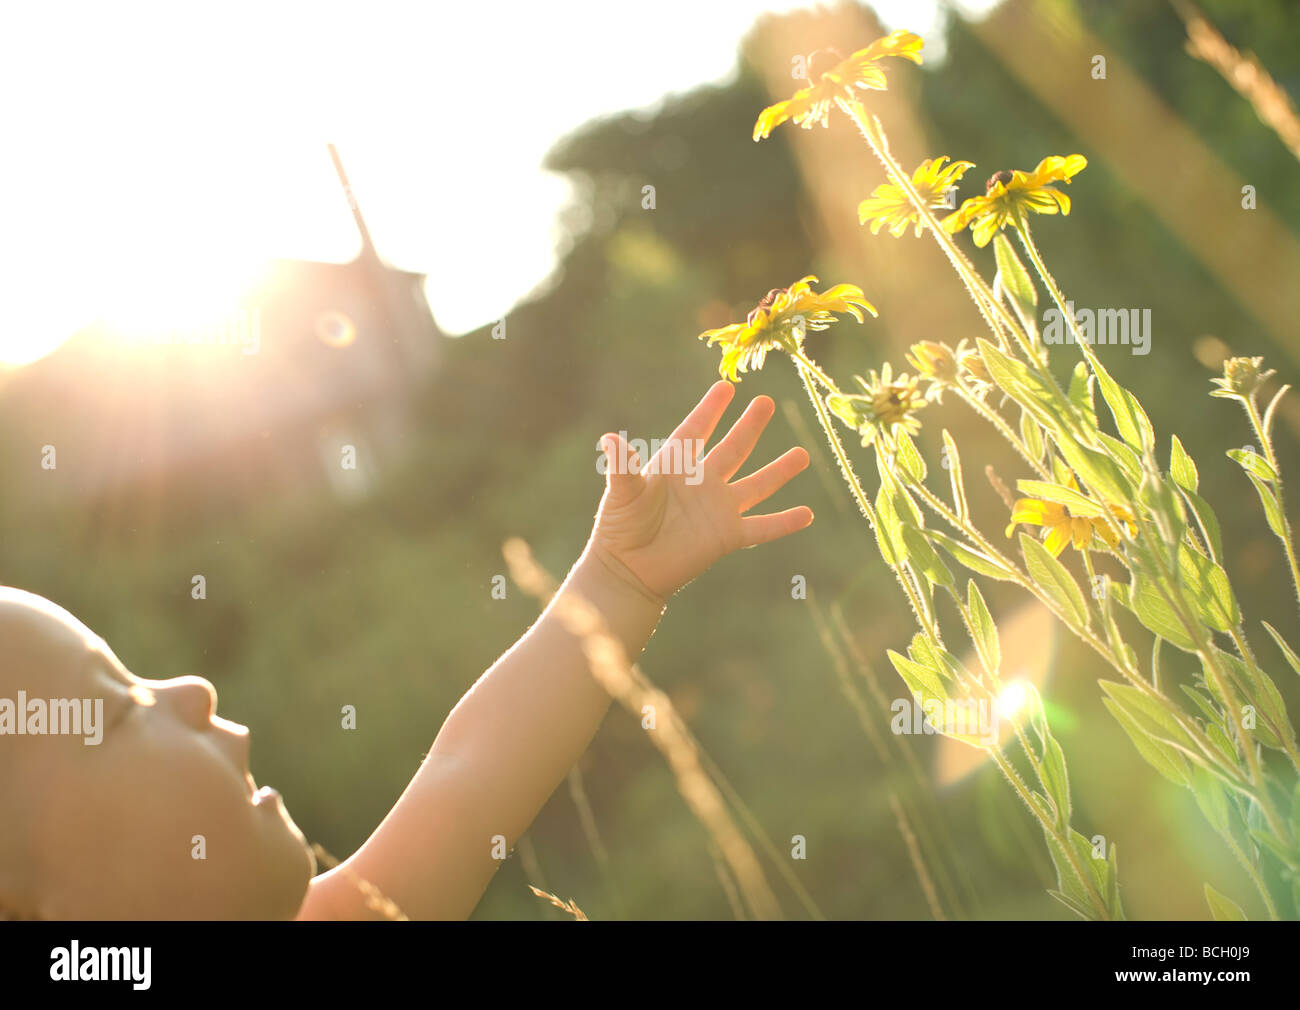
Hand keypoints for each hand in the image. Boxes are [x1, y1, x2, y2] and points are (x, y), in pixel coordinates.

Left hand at [589, 381, 813, 599]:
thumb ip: (623, 468)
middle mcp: (702, 482)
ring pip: (756, 485)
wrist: (629, 571)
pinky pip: (762, 527)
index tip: (726, 386)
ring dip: (779, 471)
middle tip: (766, 402)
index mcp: (676, 465)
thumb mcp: (622, 494)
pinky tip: (807, 514)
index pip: (696, 429)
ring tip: (803, 455)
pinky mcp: (727, 536)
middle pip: (733, 448)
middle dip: (750, 426)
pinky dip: (784, 523)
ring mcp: (717, 509)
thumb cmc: (619, 528)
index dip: (710, 409)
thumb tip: (609, 439)